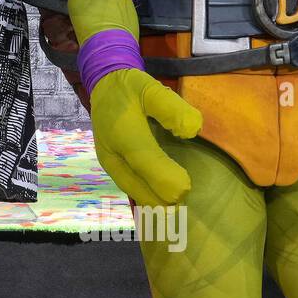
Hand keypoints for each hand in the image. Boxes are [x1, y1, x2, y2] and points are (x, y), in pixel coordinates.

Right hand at [89, 68, 201, 206]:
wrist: (105, 89)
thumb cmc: (131, 89)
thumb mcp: (151, 88)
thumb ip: (172, 107)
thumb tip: (192, 129)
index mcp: (122, 133)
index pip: (145, 162)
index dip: (167, 178)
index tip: (187, 187)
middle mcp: (112, 155)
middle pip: (139, 188)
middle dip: (164, 197)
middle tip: (187, 200)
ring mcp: (111, 166)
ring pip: (136, 194)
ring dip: (158, 203)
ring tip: (180, 210)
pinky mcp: (114, 170)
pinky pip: (134, 191)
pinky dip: (151, 200)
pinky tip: (166, 204)